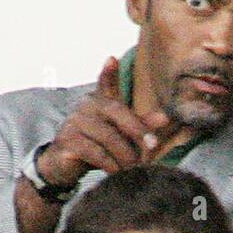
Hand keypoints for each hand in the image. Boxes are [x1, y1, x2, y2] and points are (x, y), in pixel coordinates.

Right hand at [35, 58, 170, 191]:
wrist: (66, 165)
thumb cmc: (98, 146)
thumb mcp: (121, 135)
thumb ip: (141, 125)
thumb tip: (165, 118)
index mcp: (100, 101)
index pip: (105, 84)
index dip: (108, 73)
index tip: (112, 60)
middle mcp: (85, 106)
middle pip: (117, 112)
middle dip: (138, 130)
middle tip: (152, 147)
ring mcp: (74, 122)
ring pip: (108, 136)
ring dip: (125, 155)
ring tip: (133, 168)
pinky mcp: (67, 141)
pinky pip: (95, 152)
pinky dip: (110, 164)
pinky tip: (116, 172)